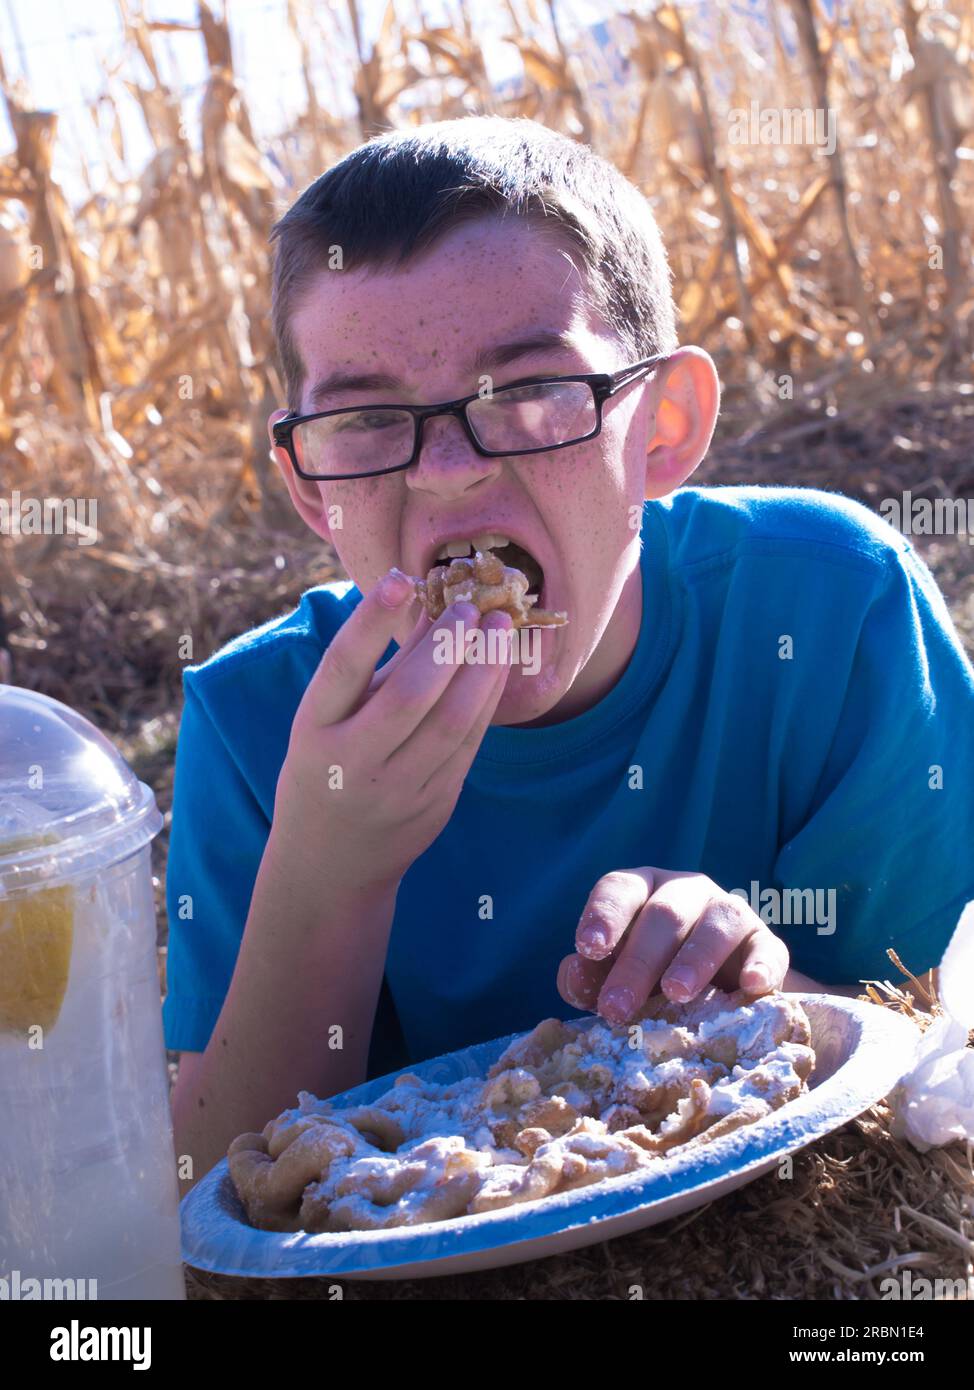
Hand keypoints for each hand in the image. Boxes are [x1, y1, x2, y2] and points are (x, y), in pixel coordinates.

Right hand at [272, 569, 512, 891]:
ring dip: (482, 670)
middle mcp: (352, 763)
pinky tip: (497, 670)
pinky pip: (468, 747)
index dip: (371, 621)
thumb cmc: (326, 769)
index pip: (342, 668)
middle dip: (448, 645)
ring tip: (498, 630)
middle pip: (409, 697)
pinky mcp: (434, 806)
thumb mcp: (332, 719)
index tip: (402, 578)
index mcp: (313, 732)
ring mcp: (395, 791)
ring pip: (450, 723)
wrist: (330, 862)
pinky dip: (487, 702)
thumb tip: (431, 607)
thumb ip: (381, 668)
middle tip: (471, 607)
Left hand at [556, 868, 789, 1023]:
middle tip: (617, 1007)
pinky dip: (762, 966)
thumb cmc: (652, 977)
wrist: (721, 993)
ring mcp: (730, 912)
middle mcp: (686, 892)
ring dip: (694, 959)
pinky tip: (752, 988)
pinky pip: (768, 949)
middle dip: (637, 961)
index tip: (587, 948)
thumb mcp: (615, 976)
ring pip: (716, 924)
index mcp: (643, 891)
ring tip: (676, 993)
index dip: (603, 915)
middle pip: (663, 915)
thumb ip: (588, 977)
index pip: (620, 888)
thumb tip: (573, 974)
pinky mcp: (766, 943)